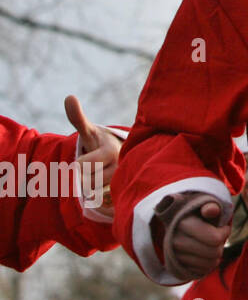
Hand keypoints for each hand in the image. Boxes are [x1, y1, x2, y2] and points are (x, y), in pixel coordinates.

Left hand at [65, 94, 120, 211]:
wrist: (121, 156)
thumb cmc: (99, 143)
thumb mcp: (89, 131)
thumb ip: (78, 117)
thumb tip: (69, 97)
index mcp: (110, 151)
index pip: (81, 166)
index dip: (79, 163)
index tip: (87, 157)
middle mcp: (121, 166)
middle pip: (88, 182)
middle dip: (85, 177)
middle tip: (94, 168)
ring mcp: (124, 181)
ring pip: (95, 194)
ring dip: (93, 188)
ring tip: (100, 176)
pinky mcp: (126, 193)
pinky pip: (104, 203)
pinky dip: (100, 198)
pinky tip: (105, 186)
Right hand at [166, 199, 230, 281]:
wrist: (178, 222)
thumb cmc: (198, 213)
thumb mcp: (204, 204)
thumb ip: (210, 206)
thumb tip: (211, 210)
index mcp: (183, 224)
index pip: (215, 238)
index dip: (224, 232)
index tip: (222, 227)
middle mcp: (176, 242)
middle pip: (214, 253)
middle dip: (221, 244)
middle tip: (218, 236)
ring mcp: (175, 256)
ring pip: (210, 264)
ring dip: (217, 255)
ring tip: (212, 244)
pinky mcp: (178, 267)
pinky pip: (203, 271)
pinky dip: (209, 263)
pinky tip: (206, 253)